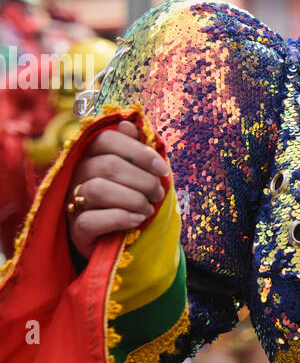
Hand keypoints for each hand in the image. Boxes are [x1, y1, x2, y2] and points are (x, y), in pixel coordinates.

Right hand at [67, 119, 168, 259]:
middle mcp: (76, 174)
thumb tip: (127, 124)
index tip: (163, 169)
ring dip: (133, 200)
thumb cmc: (130, 199)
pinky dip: (120, 218)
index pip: (107, 139)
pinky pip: (92, 220)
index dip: (139, 152)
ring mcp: (73, 201)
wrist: (119, 239)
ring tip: (148, 209)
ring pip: (98, 190)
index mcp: (90, 155)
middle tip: (158, 194)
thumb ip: (134, 150)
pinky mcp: (76, 229)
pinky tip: (136, 220)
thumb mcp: (137, 174)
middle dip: (143, 180)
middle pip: (108, 165)